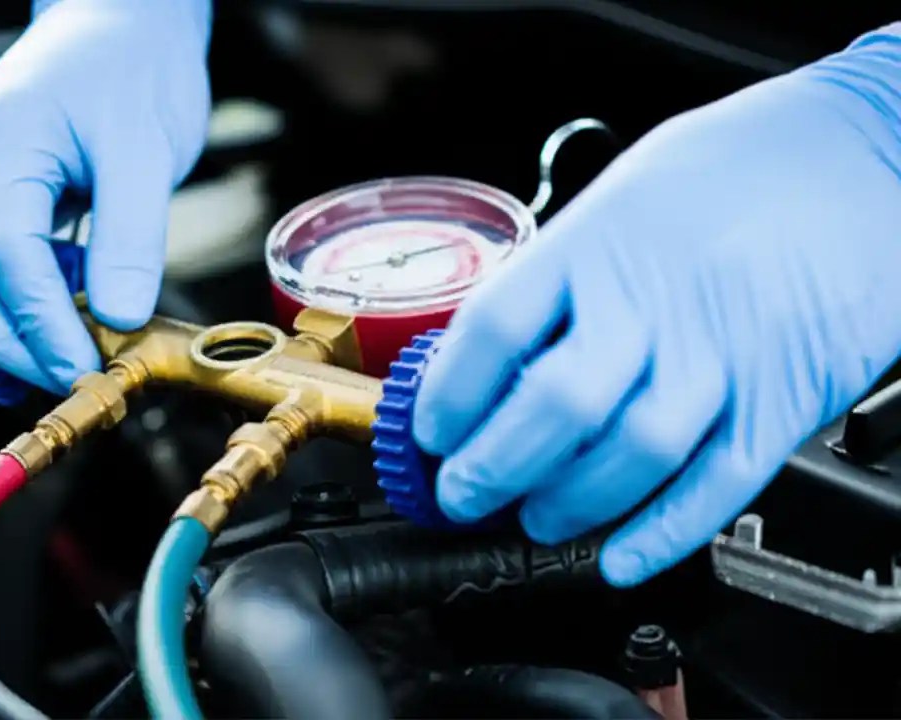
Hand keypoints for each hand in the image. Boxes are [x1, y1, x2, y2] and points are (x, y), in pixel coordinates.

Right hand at [0, 0, 210, 398]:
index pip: (2, 254)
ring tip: (55, 359)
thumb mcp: (147, 148)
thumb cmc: (132, 70)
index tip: (82, 368)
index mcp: (0, 142)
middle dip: (4, 343)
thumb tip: (118, 319)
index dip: (40, 323)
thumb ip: (130, 235)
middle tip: (69, 379)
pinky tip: (27, 352)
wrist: (118, 24)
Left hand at [413, 26, 900, 585]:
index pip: (496, 329)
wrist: (871, 150)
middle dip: (491, 468)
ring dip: (569, 504)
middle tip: (464, 494)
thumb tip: (495, 345)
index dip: (448, 394)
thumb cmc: (746, 163)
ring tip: (537, 519)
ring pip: (631, 455)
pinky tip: (621, 555)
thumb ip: (567, 269)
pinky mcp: (785, 395)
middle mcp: (657, 298)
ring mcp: (725, 351)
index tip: (427, 431)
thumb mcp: (630, 190)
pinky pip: (717, 483)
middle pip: (555, 406)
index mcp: (601, 239)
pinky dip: (663, 533)